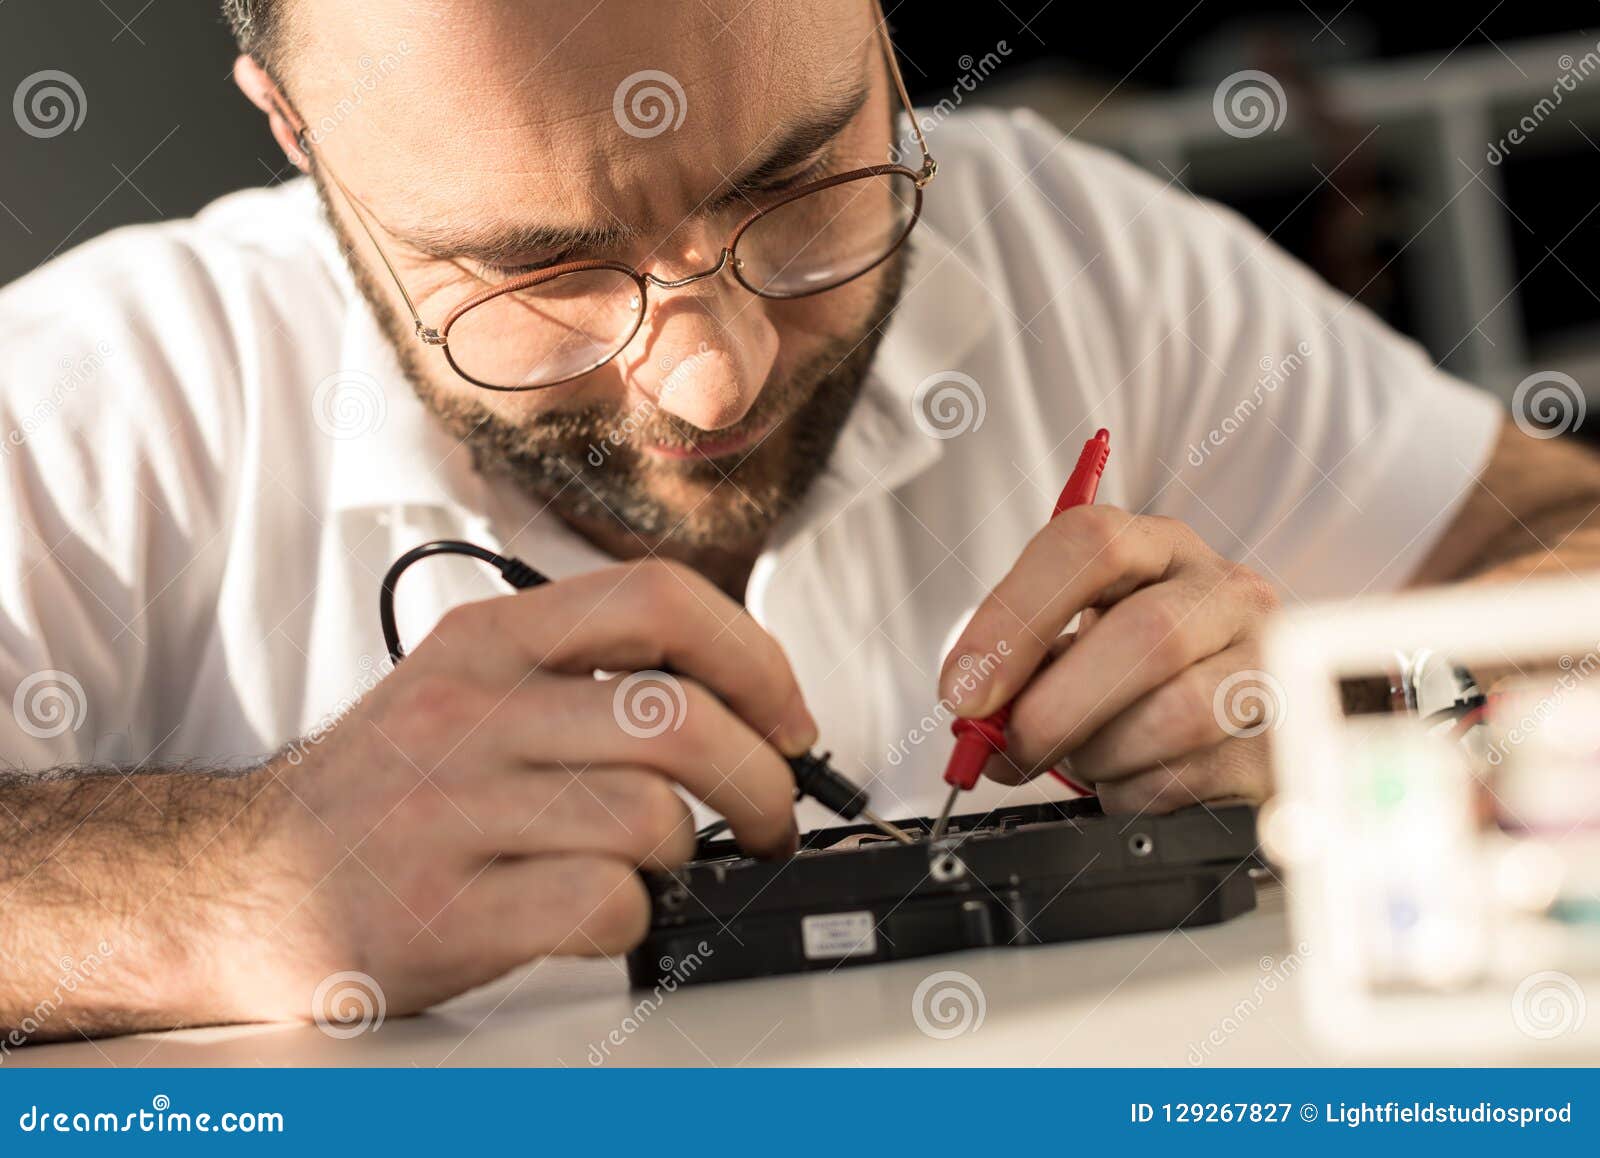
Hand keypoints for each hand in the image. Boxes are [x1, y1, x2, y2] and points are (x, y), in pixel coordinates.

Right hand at [237, 559, 813, 1022]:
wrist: (245, 882)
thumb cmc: (385, 790)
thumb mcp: (467, 687)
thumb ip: (584, 673)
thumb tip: (745, 698)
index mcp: (487, 639)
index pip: (658, 598)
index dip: (755, 657)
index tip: (787, 717)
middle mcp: (468, 709)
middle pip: (679, 718)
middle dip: (762, 779)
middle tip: (770, 817)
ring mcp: (450, 809)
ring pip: (650, 815)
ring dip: (689, 853)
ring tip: (660, 865)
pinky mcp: (443, 910)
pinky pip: (603, 903)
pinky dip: (634, 917)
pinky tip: (604, 911)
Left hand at [939, 506, 1279, 813]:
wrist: (1232, 697)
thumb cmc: (1134, 665)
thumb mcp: (1074, 640)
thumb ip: (1024, 669)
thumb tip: (978, 724)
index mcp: (1158, 546)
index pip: (1090, 545)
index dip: (1017, 618)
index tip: (966, 688)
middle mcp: (1225, 590)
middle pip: (1146, 633)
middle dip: (1058, 706)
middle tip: (1014, 745)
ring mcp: (1269, 659)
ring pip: (1179, 712)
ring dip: (1103, 754)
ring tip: (1084, 757)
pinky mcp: (1285, 736)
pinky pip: (1202, 776)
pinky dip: (1137, 791)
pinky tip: (1127, 779)